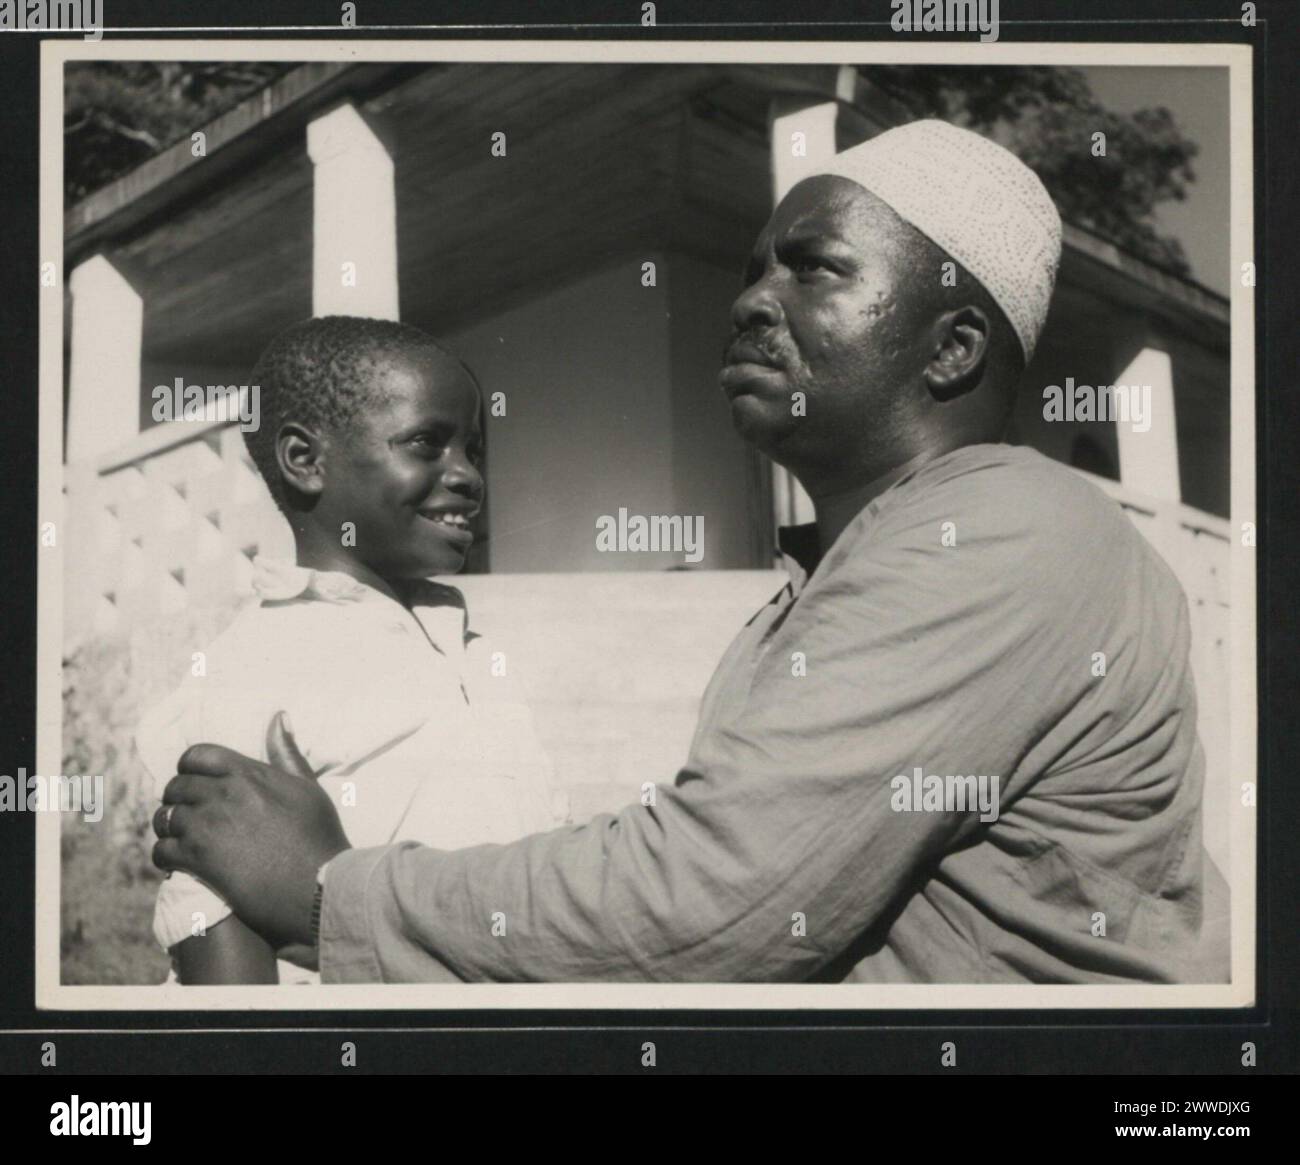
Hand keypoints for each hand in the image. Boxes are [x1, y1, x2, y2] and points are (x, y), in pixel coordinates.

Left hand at [152, 712, 350, 949]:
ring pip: (164, 818)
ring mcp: (208, 826)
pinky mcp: (198, 859)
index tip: (194, 781)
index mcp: (248, 773)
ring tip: (179, 838)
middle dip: (177, 799)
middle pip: (176, 786)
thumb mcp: (308, 787)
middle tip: (187, 814)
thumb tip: (277, 716)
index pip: (197, 755)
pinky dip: (164, 856)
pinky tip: (177, 862)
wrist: (319, 886)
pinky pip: (161, 850)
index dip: (190, 767)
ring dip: (168, 827)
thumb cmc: (319, 837)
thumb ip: (287, 752)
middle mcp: (223, 794)